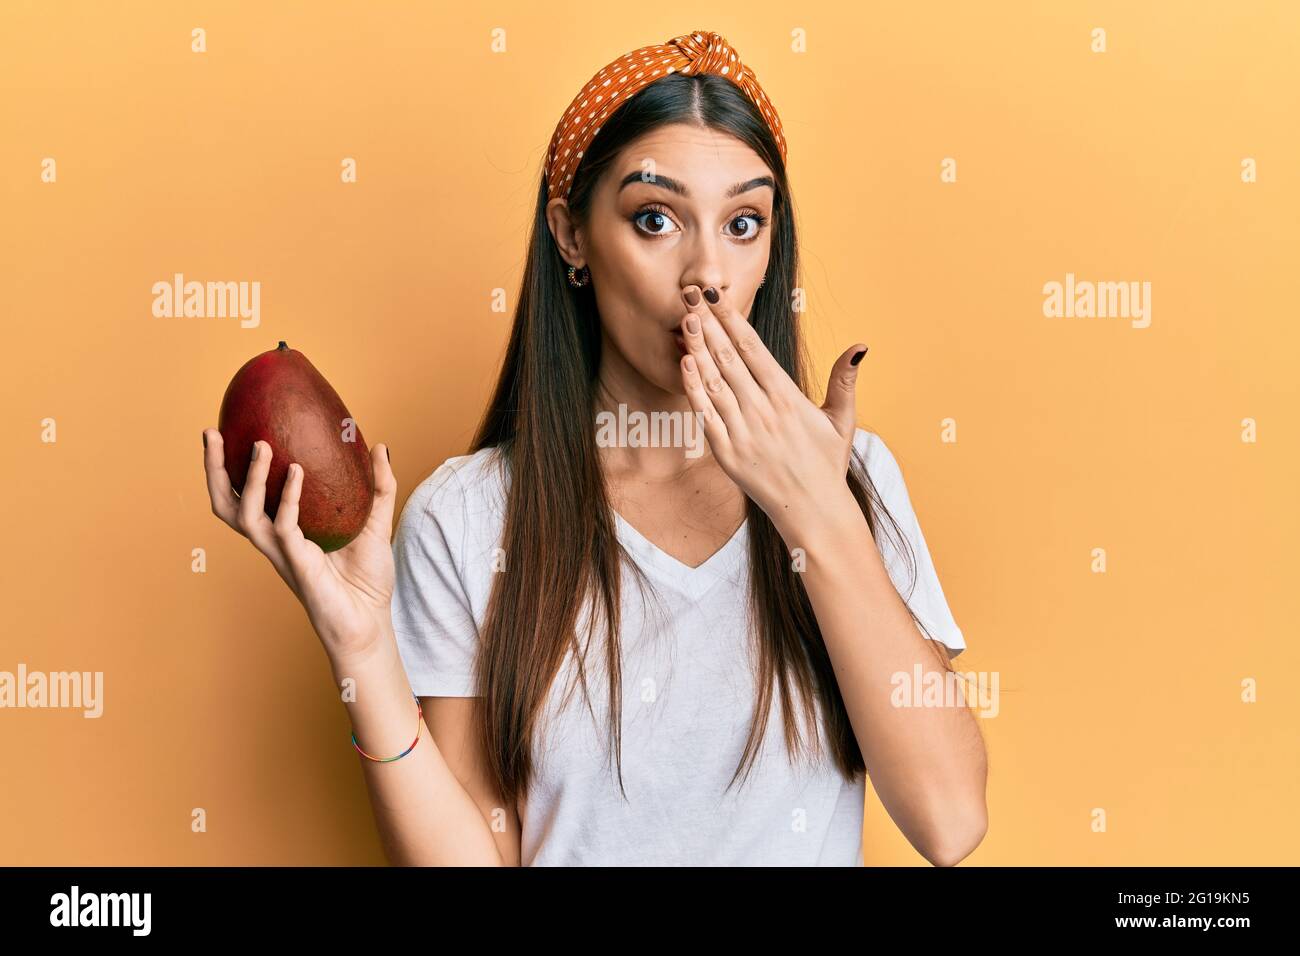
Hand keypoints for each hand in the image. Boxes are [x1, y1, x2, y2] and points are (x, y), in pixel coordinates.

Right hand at [201, 428, 397, 662]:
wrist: (371, 622)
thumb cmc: (366, 579)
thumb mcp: (376, 522)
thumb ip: (377, 485)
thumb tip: (379, 445)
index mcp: (284, 530)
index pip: (245, 496)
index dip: (229, 468)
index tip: (227, 429)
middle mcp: (275, 541)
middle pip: (226, 505)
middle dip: (213, 470)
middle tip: (212, 434)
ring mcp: (282, 554)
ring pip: (245, 516)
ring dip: (248, 480)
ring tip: (261, 446)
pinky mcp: (298, 565)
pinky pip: (284, 528)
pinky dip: (287, 498)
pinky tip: (296, 472)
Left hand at [677, 284, 866, 531]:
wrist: (813, 512)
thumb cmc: (826, 465)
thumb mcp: (841, 420)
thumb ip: (844, 381)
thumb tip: (860, 346)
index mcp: (787, 398)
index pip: (753, 349)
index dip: (733, 319)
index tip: (718, 296)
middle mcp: (763, 411)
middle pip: (728, 358)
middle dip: (709, 323)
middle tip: (691, 293)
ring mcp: (742, 432)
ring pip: (714, 381)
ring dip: (697, 348)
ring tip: (685, 319)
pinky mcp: (726, 452)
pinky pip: (706, 414)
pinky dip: (694, 387)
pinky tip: (685, 363)